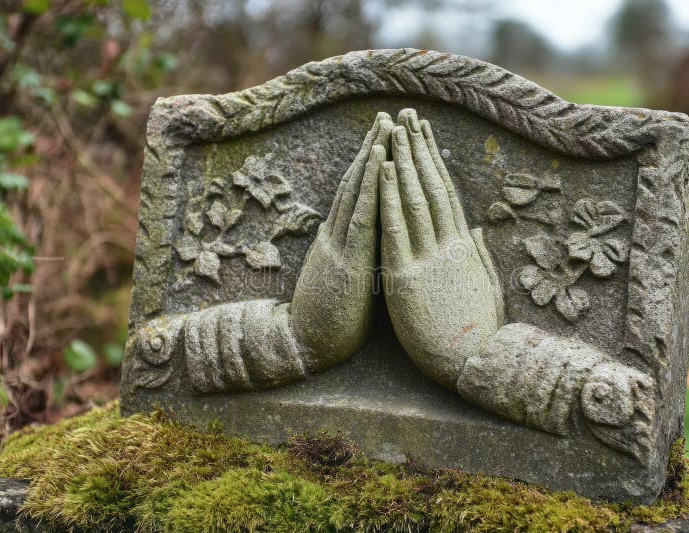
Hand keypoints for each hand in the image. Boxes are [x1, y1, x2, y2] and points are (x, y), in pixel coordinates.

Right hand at [291, 113, 392, 370]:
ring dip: (373, 158)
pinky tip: (382, 166)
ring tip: (385, 127)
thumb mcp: (347, 283)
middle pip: (356, 184)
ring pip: (357, 193)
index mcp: (340, 241)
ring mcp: (340, 246)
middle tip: (385, 117)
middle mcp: (337, 236)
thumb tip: (373, 247)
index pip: (356, 197)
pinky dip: (372, 188)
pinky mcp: (347, 261)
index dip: (370, 167)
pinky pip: (362, 217)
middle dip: (372, 149)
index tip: (384, 140)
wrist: (303, 347)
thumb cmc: (330, 321)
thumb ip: (357, 260)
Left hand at [379, 109, 503, 389]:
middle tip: (409, 116)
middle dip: (419, 150)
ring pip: (415, 200)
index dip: (435, 164)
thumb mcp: (483, 289)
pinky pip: (395, 229)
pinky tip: (385, 169)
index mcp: (463, 249)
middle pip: (432, 188)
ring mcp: (427, 260)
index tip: (426, 138)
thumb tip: (475, 229)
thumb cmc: (479, 334)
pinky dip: (389, 197)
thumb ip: (478, 256)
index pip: (447, 196)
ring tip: (395, 129)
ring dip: (404, 161)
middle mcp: (447, 247)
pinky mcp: (405, 279)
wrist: (476, 367)